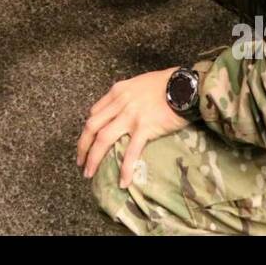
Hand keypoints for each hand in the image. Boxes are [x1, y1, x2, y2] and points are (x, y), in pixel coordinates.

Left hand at [77, 68, 189, 188]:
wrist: (185, 85)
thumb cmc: (167, 83)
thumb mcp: (140, 83)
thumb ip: (128, 96)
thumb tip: (124, 109)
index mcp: (117, 91)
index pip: (94, 112)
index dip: (88, 130)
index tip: (88, 142)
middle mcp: (120, 102)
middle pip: (92, 126)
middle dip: (82, 146)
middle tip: (80, 162)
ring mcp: (131, 115)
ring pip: (103, 139)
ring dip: (93, 158)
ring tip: (89, 173)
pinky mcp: (145, 128)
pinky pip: (130, 151)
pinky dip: (125, 168)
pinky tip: (123, 182)